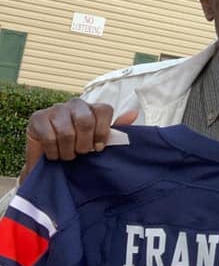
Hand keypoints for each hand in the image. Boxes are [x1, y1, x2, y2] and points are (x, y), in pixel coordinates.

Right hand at [19, 99, 138, 182]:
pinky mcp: (37, 118)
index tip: (98, 148)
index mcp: (92, 108)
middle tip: (80, 153)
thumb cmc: (78, 149)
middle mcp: (75, 104)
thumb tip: (134, 113)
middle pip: (86, 121)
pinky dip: (53, 152)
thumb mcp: (99, 142)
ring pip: (67, 132)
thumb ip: (116, 130)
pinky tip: (54, 154)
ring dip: (68, 152)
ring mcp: (55, 109)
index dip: (102, 132)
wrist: (50, 162)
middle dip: (84, 145)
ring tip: (67, 155)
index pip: (104, 110)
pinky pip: (49, 137)